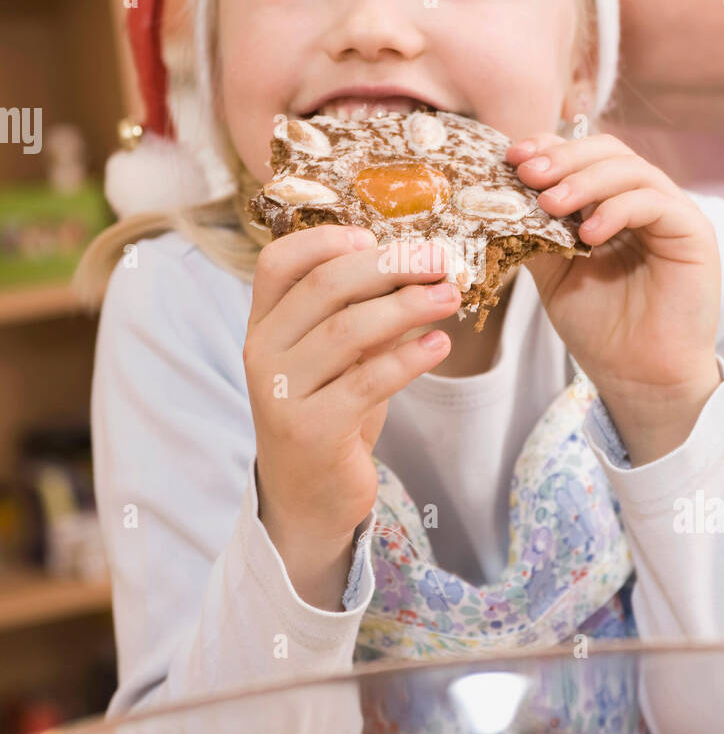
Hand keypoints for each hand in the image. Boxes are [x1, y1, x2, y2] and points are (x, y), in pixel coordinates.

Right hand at [243, 224, 460, 590]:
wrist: (308, 497)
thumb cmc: (330, 414)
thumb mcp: (341, 359)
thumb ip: (364, 314)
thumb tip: (421, 266)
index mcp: (263, 325)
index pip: (279, 262)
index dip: (326, 240)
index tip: (376, 236)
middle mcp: (261, 353)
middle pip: (324, 286)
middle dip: (389, 265)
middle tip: (439, 260)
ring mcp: (280, 393)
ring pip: (349, 329)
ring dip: (409, 306)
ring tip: (451, 297)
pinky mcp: (311, 430)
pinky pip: (367, 381)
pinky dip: (409, 359)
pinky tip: (439, 346)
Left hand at [506, 131, 721, 462]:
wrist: (636, 376)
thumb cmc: (599, 328)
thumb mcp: (553, 272)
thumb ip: (534, 232)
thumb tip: (499, 198)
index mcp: (611, 204)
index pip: (583, 156)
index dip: (549, 149)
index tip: (512, 158)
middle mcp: (644, 200)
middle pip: (608, 151)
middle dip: (563, 159)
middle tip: (528, 175)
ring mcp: (671, 213)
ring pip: (631, 170)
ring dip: (584, 181)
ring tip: (550, 204)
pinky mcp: (693, 232)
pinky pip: (655, 202)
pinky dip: (617, 209)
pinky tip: (588, 234)